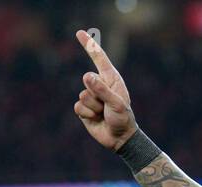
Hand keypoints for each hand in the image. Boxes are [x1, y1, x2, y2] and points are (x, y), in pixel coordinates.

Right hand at [72, 29, 137, 150]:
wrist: (120, 138)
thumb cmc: (123, 119)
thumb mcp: (116, 103)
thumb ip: (102, 89)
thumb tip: (86, 76)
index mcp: (111, 79)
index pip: (99, 58)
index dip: (89, 45)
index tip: (79, 32)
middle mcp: (99, 85)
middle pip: (87, 79)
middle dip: (97, 94)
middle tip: (108, 106)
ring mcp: (90, 96)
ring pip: (82, 95)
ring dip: (94, 107)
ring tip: (104, 113)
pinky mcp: (83, 108)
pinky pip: (78, 107)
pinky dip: (88, 114)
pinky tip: (96, 119)